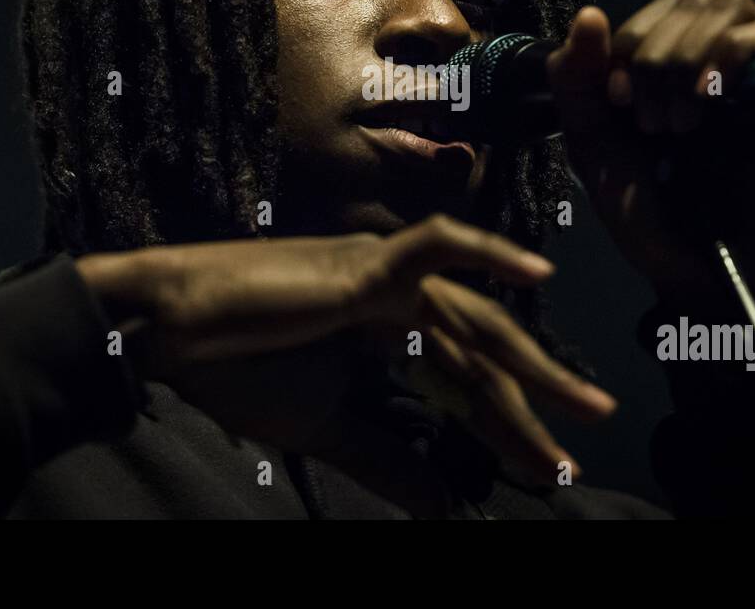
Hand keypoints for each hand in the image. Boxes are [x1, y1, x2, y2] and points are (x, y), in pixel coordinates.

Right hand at [76, 215, 615, 509]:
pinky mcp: (365, 263)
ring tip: (581, 405)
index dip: (503, 428)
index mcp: (390, 327)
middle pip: (482, 355)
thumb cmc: (238, 368)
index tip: (541, 472)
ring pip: (475, 321)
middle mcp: (400, 297)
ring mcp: (385, 274)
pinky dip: (488, 254)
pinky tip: (535, 276)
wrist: (173, 333)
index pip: (463, 381)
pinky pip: (438, 248)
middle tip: (578, 449)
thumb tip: (440, 506)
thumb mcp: (328, 428)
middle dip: (534, 403)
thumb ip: (388, 457)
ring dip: (530, 363)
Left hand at [546, 0, 754, 314]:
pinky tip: (709, 97)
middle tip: (645, 115)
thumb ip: (577, 82)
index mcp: (668, 71)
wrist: (702, 278)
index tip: (616, 99)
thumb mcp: (594, 147)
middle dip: (654, 48)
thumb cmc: (650, 220)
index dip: (628, 37)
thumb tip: (589, 14)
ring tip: (678, 119)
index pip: (656, 9)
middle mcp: (715, 66)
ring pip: (732, 4)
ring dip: (689, 51)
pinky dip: (732, 53)